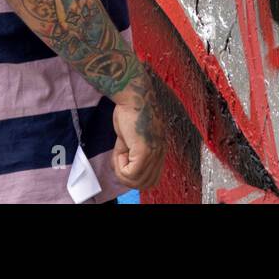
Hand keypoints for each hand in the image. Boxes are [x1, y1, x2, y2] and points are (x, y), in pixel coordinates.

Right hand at [111, 69, 165, 190]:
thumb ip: (130, 153)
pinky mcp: (145, 150)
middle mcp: (160, 153)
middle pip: (146, 184)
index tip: (123, 160)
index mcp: (159, 150)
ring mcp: (154, 152)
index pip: (151, 179)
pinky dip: (120, 166)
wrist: (132, 94)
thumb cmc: (130, 109)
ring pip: (137, 182)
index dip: (134, 175)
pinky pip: (130, 173)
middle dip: (128, 178)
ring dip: (122, 172)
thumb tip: (122, 169)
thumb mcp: (130, 137)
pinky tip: (119, 151)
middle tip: (119, 161)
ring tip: (118, 155)